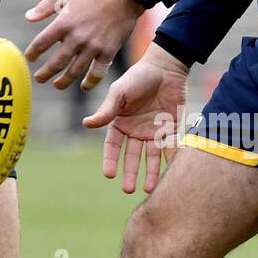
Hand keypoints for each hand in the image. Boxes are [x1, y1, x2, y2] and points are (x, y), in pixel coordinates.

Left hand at [24, 0, 141, 89]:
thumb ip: (45, 6)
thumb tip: (28, 17)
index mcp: (64, 22)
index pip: (41, 44)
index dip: (32, 54)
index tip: (29, 58)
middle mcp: (77, 37)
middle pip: (56, 63)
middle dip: (44, 74)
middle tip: (39, 78)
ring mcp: (93, 46)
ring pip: (74, 71)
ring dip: (63, 82)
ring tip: (57, 85)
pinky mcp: (108, 51)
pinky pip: (97, 72)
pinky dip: (90, 82)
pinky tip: (84, 86)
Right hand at [85, 42, 188, 193]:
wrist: (165, 68)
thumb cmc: (138, 77)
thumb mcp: (119, 93)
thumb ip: (106, 110)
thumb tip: (86, 123)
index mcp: (120, 123)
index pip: (113, 146)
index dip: (110, 160)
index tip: (109, 174)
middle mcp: (136, 131)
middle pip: (132, 156)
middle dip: (130, 173)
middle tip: (128, 189)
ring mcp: (154, 132)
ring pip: (151, 157)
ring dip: (150, 173)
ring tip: (148, 189)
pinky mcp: (171, 130)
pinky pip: (171, 148)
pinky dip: (171, 160)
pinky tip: (171, 174)